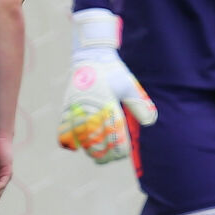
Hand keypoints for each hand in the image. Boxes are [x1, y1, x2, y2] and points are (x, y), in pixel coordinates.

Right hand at [57, 10, 155, 163]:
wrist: (91, 56)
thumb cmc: (113, 72)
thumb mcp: (129, 86)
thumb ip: (139, 104)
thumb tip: (150, 122)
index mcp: (109, 104)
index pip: (115, 134)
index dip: (119, 148)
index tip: (123, 154)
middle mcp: (92, 108)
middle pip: (97, 140)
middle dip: (104, 153)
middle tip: (108, 158)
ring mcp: (77, 108)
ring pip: (81, 137)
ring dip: (88, 149)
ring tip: (95, 155)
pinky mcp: (67, 106)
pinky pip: (64, 127)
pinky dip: (67, 140)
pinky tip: (75, 147)